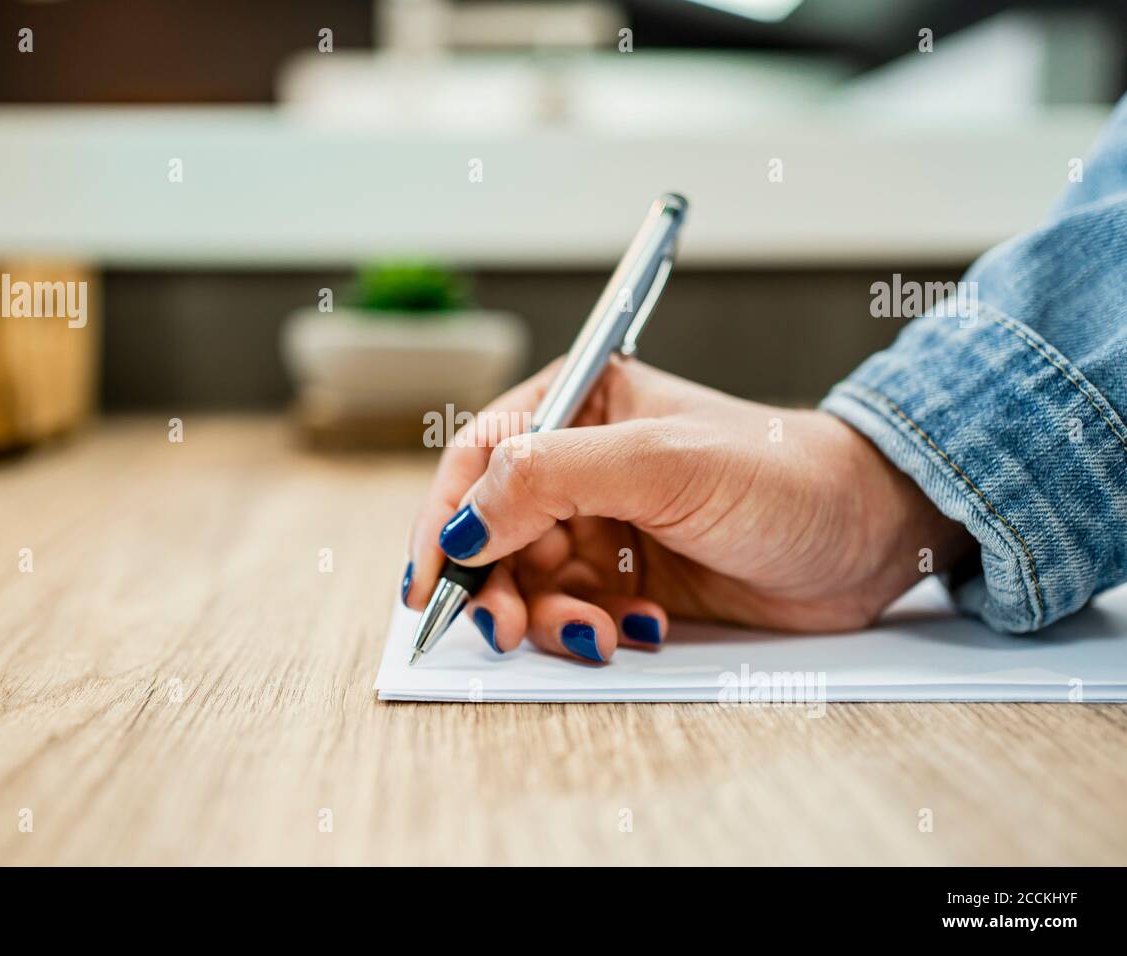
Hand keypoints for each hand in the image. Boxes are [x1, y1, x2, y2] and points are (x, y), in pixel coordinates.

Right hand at [403, 357, 974, 662]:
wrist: (868, 537)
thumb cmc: (782, 475)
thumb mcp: (661, 463)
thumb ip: (551, 479)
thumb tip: (462, 524)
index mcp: (578, 408)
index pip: (480, 458)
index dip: (444, 519)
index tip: (429, 580)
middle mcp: (581, 465)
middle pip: (493, 530)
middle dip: (494, 585)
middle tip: (506, 628)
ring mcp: (605, 525)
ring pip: (530, 581)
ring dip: (548, 617)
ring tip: (597, 634)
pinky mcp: (630, 578)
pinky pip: (576, 612)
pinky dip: (592, 631)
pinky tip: (640, 629)